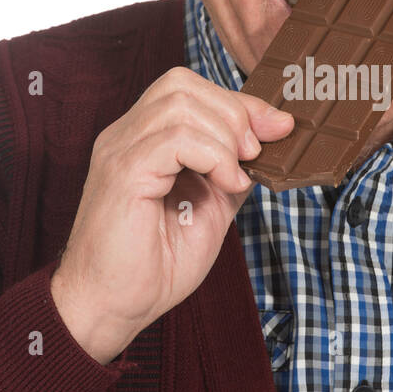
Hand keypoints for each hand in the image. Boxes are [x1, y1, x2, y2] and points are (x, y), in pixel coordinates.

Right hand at [50, 67, 292, 363]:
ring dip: (225, 136)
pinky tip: (225, 185)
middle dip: (234, 111)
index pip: (188, 90)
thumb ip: (231, 172)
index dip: (238, 102)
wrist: (113, 307)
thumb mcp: (210, 209)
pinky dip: (214, 156)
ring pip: (180, 104)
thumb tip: (266, 143)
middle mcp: (125, 136)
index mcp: (142, 140)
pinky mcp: (122, 172)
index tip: (278, 127)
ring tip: (236, 176)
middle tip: (255, 153)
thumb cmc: (153, 266)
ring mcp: (119, 150)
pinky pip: (174, 138)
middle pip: (182, 84)